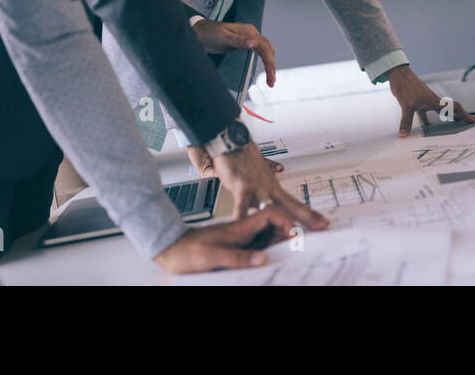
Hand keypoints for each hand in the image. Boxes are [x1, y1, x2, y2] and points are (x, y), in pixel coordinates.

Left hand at [154, 205, 298, 272]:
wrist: (169, 247)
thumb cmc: (186, 251)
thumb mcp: (210, 257)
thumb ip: (236, 257)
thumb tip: (263, 259)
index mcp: (239, 228)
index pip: (270, 214)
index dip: (286, 221)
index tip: (294, 235)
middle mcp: (243, 230)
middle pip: (274, 223)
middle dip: (292, 227)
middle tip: (306, 237)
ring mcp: (240, 236)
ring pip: (268, 233)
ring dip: (282, 237)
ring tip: (295, 246)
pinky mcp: (235, 244)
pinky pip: (258, 243)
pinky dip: (270, 246)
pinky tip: (274, 253)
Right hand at [187, 142, 328, 228]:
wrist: (232, 140)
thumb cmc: (243, 156)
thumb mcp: (259, 169)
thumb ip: (269, 172)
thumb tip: (279, 169)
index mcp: (273, 187)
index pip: (295, 203)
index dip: (310, 213)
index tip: (323, 222)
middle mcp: (269, 188)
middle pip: (292, 205)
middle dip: (308, 217)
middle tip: (323, 226)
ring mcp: (257, 188)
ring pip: (273, 207)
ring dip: (282, 220)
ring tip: (292, 233)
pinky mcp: (242, 187)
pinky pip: (242, 208)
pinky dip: (243, 219)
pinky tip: (245, 229)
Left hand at [192, 19, 276, 86]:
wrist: (199, 32)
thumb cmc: (209, 34)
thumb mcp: (223, 38)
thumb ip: (239, 41)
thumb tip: (254, 43)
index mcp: (249, 31)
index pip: (264, 47)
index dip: (269, 62)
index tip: (270, 76)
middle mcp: (251, 33)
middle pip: (268, 49)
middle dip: (271, 66)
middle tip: (271, 82)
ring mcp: (249, 38)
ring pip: (266, 50)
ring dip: (270, 64)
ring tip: (270, 79)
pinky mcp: (245, 43)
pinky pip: (260, 51)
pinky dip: (265, 60)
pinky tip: (265, 68)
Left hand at [387, 65, 474, 136]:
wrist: (399, 75)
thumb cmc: (405, 87)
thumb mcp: (406, 106)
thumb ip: (406, 122)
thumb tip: (404, 136)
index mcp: (434, 101)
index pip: (453, 108)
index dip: (464, 114)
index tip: (473, 120)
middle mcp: (432, 101)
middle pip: (450, 109)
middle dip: (461, 116)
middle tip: (471, 121)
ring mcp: (426, 101)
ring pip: (439, 112)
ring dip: (445, 118)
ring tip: (452, 125)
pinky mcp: (418, 102)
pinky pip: (426, 113)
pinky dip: (428, 120)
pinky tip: (427, 126)